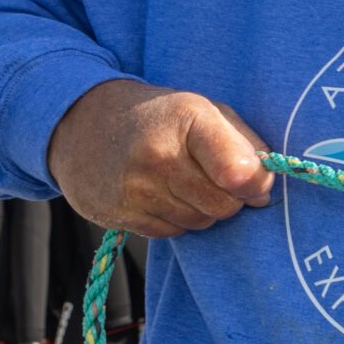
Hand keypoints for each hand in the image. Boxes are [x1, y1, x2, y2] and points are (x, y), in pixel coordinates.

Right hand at [47, 79, 274, 237]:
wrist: (80, 121)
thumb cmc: (158, 117)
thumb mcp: (206, 111)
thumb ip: (245, 145)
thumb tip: (263, 189)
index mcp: (187, 119)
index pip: (238, 172)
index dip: (256, 182)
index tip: (253, 180)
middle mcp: (157, 155)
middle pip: (225, 205)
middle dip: (230, 197)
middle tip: (214, 178)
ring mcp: (133, 188)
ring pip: (201, 222)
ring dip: (203, 208)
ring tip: (184, 181)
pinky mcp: (117, 214)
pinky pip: (172, 233)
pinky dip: (176, 219)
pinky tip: (161, 193)